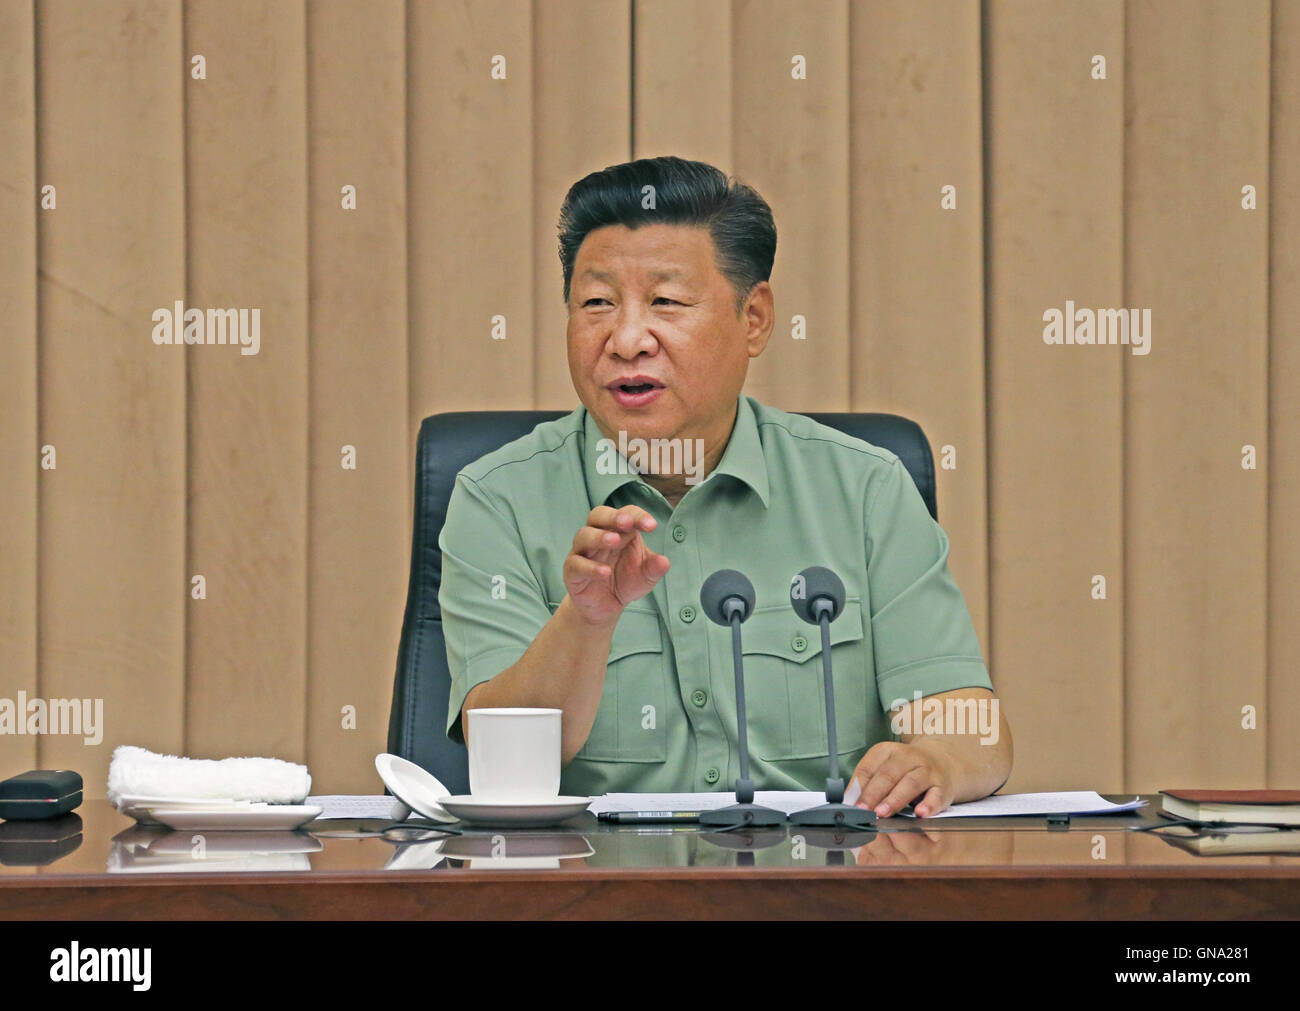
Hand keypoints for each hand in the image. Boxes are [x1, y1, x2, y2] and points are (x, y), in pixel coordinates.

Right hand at [564, 505, 669, 624]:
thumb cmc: (625, 581)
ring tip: (614, 541)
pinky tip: (604, 572)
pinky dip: (590, 567)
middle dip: (613, 516)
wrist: (606, 606)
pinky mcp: (572, 571)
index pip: (626, 513)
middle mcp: (598, 536)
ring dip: (599, 536)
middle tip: (627, 522)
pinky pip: (576, 564)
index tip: (652, 526)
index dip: (638, 516)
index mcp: (619, 531)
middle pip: (598, 515)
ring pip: (583, 535)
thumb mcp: (646, 576)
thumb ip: (654, 568)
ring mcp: (583, 552)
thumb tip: (664, 562)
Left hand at [844, 740, 956, 817]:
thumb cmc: (906, 770)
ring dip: (895, 799)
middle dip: (873, 793)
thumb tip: (849, 803)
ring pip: (910, 783)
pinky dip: (929, 805)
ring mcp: (927, 770)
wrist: (943, 762)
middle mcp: (907, 757)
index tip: (849, 804)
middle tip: (863, 810)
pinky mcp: (942, 785)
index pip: (869, 767)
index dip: (858, 787)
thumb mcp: (885, 769)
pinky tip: (921, 814)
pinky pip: (936, 795)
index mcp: (887, 751)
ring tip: (883, 813)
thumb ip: (868, 784)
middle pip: (888, 774)